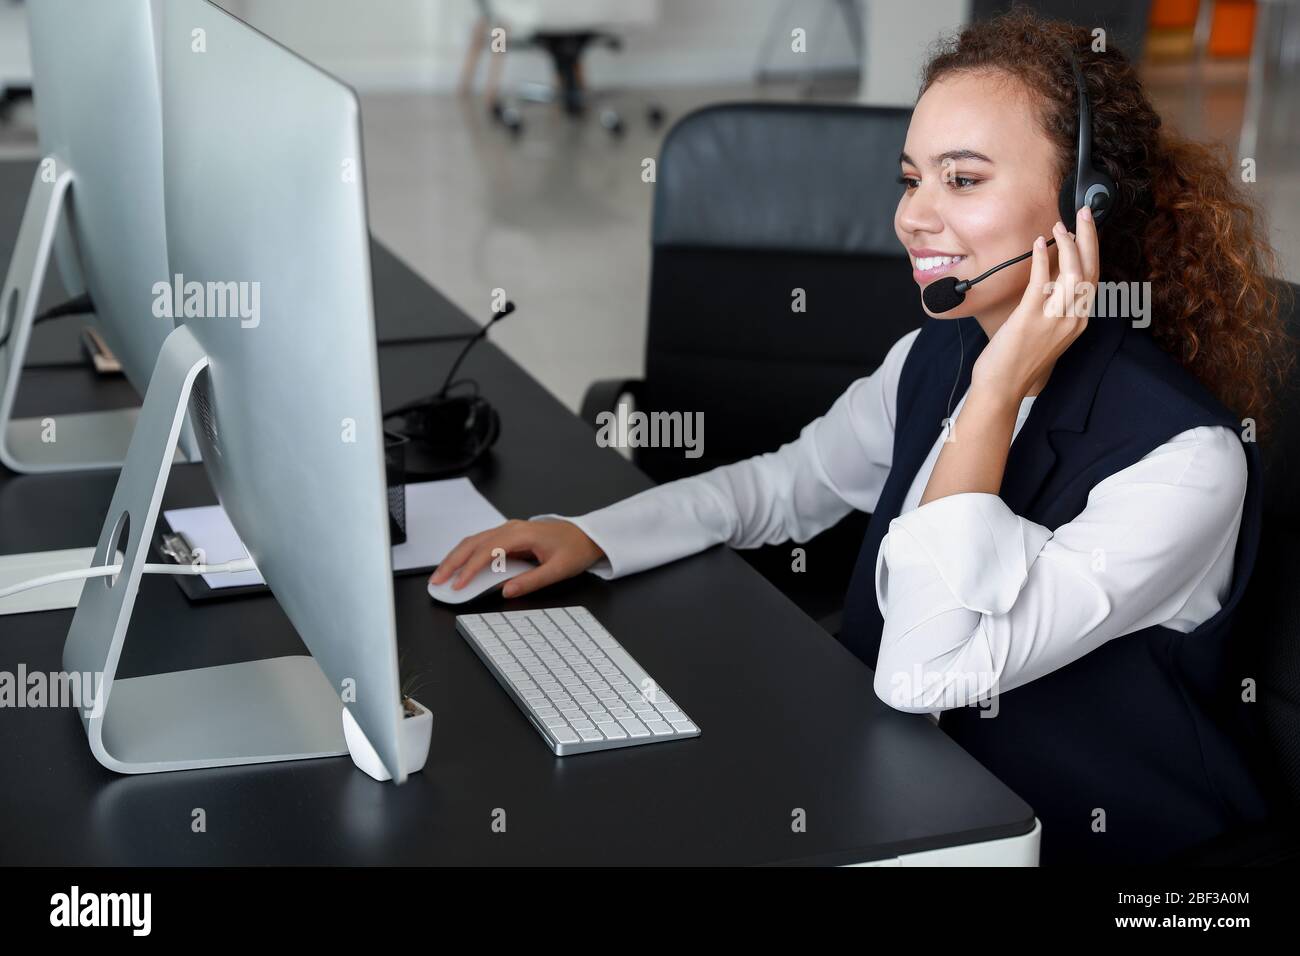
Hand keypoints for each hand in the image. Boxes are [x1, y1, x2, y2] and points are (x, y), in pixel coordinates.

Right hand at [429, 518, 605, 598]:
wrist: (586, 536)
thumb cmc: (574, 550)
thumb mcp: (558, 570)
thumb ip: (531, 582)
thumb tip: (506, 591)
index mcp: (522, 534)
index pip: (487, 552)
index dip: (470, 569)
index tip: (458, 585)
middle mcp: (510, 528)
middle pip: (472, 543)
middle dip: (452, 562)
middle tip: (437, 581)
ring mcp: (507, 530)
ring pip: (473, 541)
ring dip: (455, 557)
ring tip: (441, 575)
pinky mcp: (507, 535)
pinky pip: (481, 542)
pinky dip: (465, 554)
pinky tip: (457, 565)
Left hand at [970, 207, 1099, 402]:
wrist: (1003, 386)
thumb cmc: (1019, 359)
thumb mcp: (1046, 330)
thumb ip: (1054, 305)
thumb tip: (1051, 275)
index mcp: (1079, 321)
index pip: (1093, 277)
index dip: (1092, 249)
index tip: (1087, 228)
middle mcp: (1073, 319)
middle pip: (1090, 270)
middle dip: (1089, 238)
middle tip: (1084, 213)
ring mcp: (1054, 319)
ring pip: (1072, 273)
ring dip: (1068, 245)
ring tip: (1059, 227)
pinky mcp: (1031, 318)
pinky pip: (1042, 282)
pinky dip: (1042, 260)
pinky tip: (1038, 245)